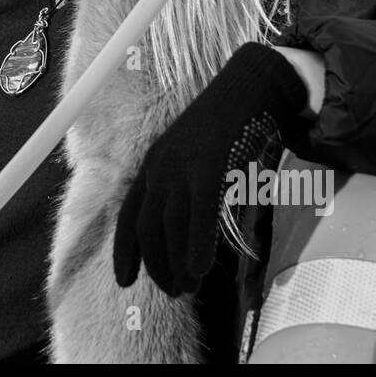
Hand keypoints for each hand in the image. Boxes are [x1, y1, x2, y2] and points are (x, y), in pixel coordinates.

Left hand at [112, 42, 308, 296]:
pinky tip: (200, 269)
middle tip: (172, 290)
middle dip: (155, 264)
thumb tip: (185, 232)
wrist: (250, 85)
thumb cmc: (228, 125)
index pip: (128, 216)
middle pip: (147, 227)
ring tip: (186, 287)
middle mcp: (159, 166)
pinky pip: (198, 215)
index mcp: (153, 164)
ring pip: (171, 226)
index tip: (124, 281)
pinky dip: (197, 245)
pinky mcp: (208, 166)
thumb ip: (185, 190)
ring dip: (177, 263)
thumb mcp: (194, 157)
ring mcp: (182, 166)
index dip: (124, 252)